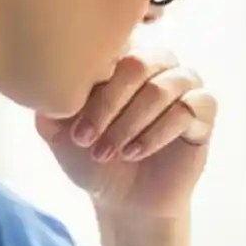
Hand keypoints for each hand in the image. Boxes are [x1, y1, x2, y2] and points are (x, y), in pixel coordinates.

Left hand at [36, 48, 218, 218]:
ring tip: (108, 152)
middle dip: (109, 104)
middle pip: (138, 64)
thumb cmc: (92, 157)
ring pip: (162, 89)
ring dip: (130, 123)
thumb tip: (41, 69)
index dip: (92, 80)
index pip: (113, 45)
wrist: (123, 200)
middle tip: (87, 138)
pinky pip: (187, 111)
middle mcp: (158, 65)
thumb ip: (49, 95)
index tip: (71, 118)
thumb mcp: (56, 127)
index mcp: (123, 58)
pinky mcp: (204, 115)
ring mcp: (185, 87)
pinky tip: (135, 152)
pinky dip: (156, 134)